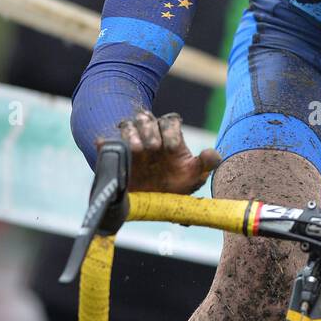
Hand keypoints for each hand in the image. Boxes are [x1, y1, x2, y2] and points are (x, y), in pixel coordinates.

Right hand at [97, 110, 220, 194]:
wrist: (149, 200)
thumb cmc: (175, 184)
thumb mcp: (194, 176)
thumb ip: (206, 164)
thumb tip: (213, 154)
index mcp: (171, 137)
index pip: (170, 122)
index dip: (171, 132)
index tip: (172, 149)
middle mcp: (150, 135)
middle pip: (148, 120)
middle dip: (151, 131)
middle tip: (153, 148)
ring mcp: (132, 141)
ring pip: (129, 125)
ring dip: (132, 134)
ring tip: (137, 150)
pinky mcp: (115, 152)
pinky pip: (108, 140)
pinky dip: (108, 142)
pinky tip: (108, 146)